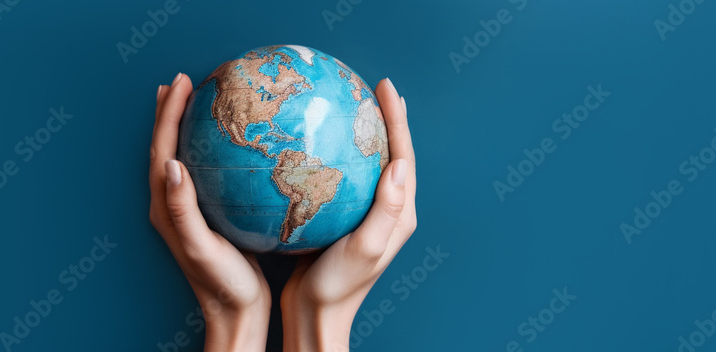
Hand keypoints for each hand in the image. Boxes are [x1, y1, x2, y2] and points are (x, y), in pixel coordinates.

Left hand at [149, 73, 270, 351]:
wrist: (237, 315)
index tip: (181, 83)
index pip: (162, 149)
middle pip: (166, 148)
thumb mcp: (200, 246)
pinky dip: (210, 150)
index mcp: (166, 207)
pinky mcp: (208, 218)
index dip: (168, 114)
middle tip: (183, 82)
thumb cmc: (222, 285)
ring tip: (196, 101)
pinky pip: (206, 173)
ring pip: (183, 158)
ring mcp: (189, 212)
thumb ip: (182, 206)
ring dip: (185, 127)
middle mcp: (172, 206)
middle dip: (171, 112)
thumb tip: (172, 163)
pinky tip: (233, 144)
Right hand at [280, 78, 417, 351]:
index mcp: (398, 215)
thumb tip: (399, 164)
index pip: (402, 157)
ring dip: (363, 136)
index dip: (396, 120)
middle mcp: (386, 213)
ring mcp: (364, 218)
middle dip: (385, 120)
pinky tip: (313, 146)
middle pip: (390, 155)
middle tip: (373, 89)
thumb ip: (385, 208)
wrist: (314, 316)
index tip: (386, 88)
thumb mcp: (365, 248)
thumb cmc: (339, 287)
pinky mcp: (342, 223)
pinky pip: (341, 180)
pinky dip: (335, 157)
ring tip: (348, 108)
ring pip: (367, 166)